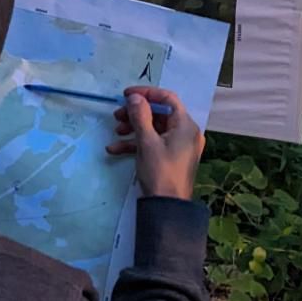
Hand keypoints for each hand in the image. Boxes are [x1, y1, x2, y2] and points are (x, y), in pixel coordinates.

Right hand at [106, 86, 204, 200]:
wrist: (167, 206)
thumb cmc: (160, 171)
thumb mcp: (147, 142)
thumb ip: (140, 116)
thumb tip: (135, 97)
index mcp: (185, 125)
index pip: (168, 98)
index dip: (147, 93)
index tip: (126, 95)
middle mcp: (185, 132)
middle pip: (159, 113)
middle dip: (136, 113)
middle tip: (117, 116)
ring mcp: (179, 145)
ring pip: (154, 128)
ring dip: (133, 128)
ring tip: (116, 132)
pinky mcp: (171, 157)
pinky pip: (153, 143)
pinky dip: (136, 143)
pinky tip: (115, 149)